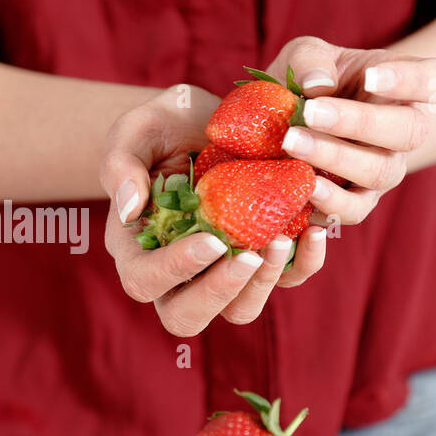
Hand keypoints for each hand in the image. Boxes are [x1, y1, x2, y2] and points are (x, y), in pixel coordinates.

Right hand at [99, 85, 328, 336]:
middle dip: (219, 293)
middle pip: (186, 317)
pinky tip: (315, 230)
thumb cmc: (164, 124)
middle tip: (248, 257)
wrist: (211, 118)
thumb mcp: (136, 130)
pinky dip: (303, 263)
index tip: (210, 240)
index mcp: (136, 247)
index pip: (144, 281)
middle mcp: (177, 272)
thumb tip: (129, 209)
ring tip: (280, 239)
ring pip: (238, 311)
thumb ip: (120, 164)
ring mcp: (222, 270)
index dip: (175, 270)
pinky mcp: (264, 257)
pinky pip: (286, 280)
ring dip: (261, 285)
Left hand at [265, 36, 435, 224]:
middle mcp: (405, 130)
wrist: (295, 122)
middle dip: (359, 122)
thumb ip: (311, 60)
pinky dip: (331, 203)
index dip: (409, 79)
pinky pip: (356, 210)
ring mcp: (386, 167)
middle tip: (310, 112)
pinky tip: (304, 187)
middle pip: (409, 131)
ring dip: (337, 159)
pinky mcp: (359, 200)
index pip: (433, 78)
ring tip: (293, 143)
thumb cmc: (310, 80)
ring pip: (382, 171)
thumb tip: (316, 85)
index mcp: (404, 86)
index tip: (370, 75)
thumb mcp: (305, 56)